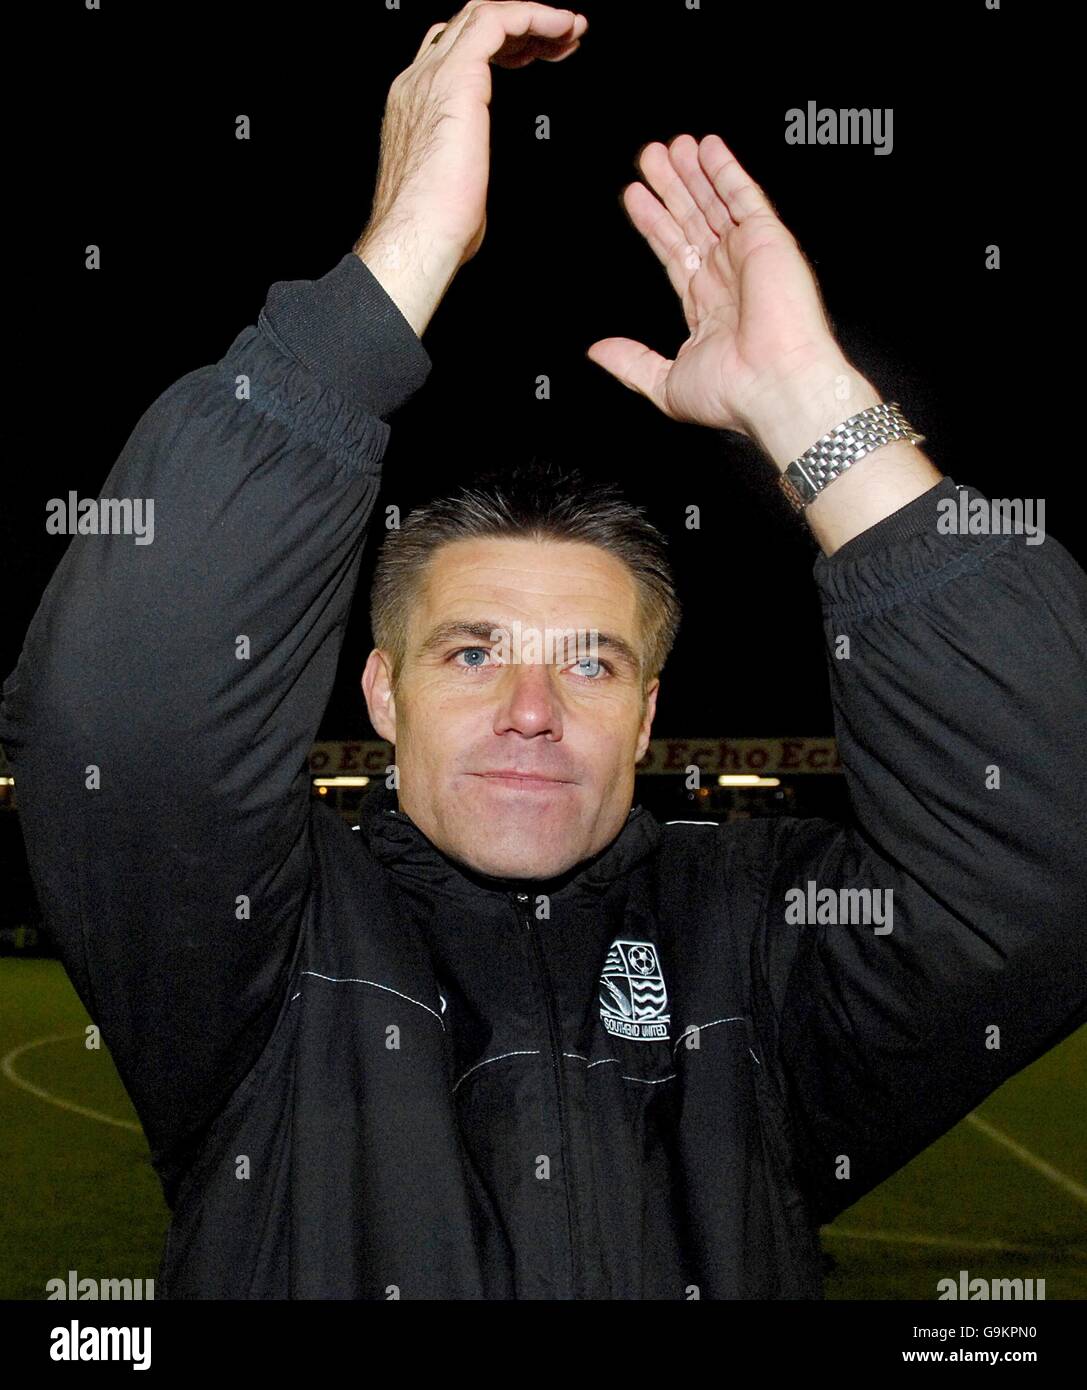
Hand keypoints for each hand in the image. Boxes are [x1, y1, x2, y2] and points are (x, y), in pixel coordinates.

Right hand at [356, 1, 586, 334]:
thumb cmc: (434, 230)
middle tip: (562, 37)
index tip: (537, 55)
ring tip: (569, 30)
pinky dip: (533, 15)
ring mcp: (432, 77)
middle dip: (520, 25)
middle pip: (468, 24)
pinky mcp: (457, 80)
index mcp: (416, 106)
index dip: (501, 45)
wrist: (415, 237)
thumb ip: (468, 163)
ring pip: (482, 15)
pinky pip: (496, 23)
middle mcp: (418, 82)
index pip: (455, 51)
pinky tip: (560, 27)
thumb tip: (480, 175)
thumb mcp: (458, 187)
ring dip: (532, 16)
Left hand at [587, 134, 849, 443]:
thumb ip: (632, 362)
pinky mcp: (767, 239)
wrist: (775, 385)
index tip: (635, 198)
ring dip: (692, 173)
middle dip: (670, 189)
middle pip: (692, 221)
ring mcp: (748, 256)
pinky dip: (726, 169)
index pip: (675, 253)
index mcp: (708, 308)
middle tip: (648, 159)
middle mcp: (729, 278)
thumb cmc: (734, 394)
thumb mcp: (665, 384)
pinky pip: (744, 195)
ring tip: (668, 147)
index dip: (653, 224)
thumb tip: (599, 352)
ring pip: (714, 203)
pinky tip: (708, 149)